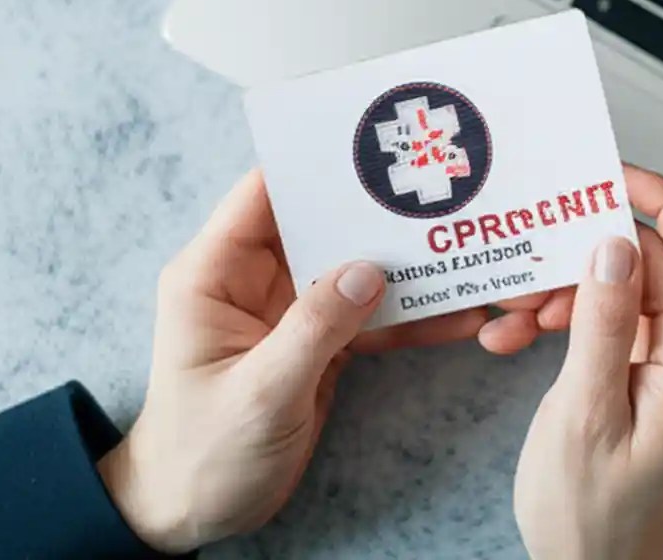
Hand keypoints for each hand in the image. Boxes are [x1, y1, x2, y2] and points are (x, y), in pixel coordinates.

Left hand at [96, 170, 493, 552]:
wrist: (194, 513)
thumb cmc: (203, 452)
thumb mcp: (260, 392)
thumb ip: (314, 328)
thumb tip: (370, 270)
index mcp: (214, 274)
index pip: (263, 195)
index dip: (313, 167)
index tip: (373, 148)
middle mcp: (253, 280)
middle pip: (324, 226)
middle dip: (381, 216)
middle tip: (443, 201)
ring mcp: (291, 311)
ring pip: (358, 271)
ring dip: (410, 270)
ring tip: (468, 259)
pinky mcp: (320, 342)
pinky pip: (373, 317)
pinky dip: (414, 318)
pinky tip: (460, 318)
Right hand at [513, 167, 662, 559]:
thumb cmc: (593, 514)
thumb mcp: (585, 413)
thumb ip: (601, 325)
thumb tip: (614, 246)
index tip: (616, 177)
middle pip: (656, 266)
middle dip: (589, 254)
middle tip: (532, 257)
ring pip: (622, 291)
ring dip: (564, 293)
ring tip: (511, 318)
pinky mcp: (640, 375)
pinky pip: (607, 323)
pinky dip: (563, 322)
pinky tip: (516, 339)